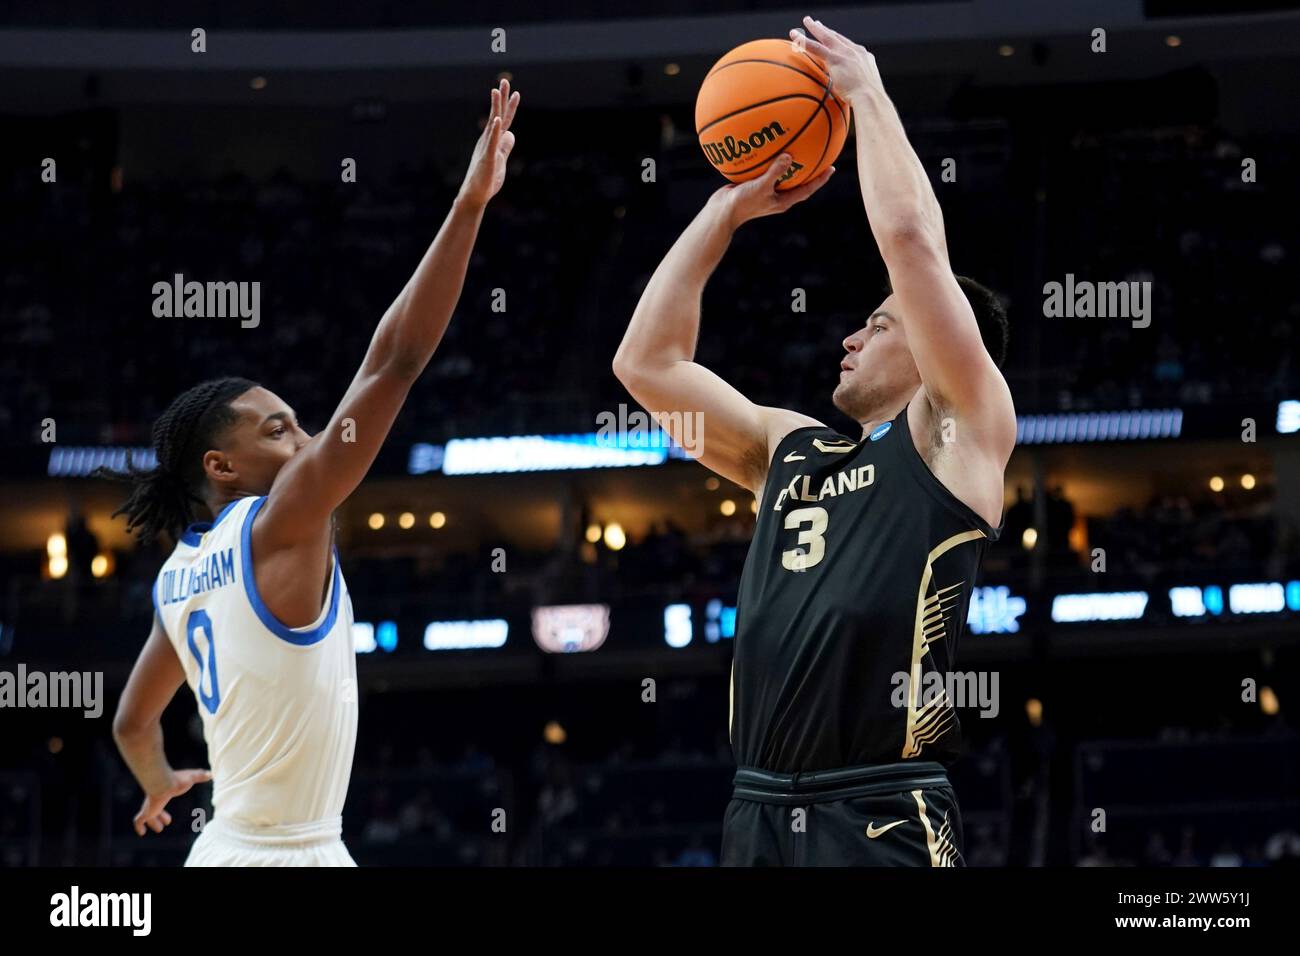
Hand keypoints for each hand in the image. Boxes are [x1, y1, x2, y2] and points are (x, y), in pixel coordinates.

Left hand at [132, 768, 211, 835]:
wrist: (164, 782)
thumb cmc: (178, 779)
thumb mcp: (192, 777)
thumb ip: (200, 776)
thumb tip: (211, 774)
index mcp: (164, 792)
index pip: (163, 799)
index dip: (167, 806)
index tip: (170, 813)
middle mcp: (155, 800)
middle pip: (155, 809)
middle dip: (160, 816)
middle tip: (166, 822)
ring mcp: (149, 807)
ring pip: (146, 816)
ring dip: (153, 823)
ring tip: (159, 829)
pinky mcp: (146, 812)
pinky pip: (138, 821)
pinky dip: (139, 827)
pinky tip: (142, 833)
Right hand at [458, 78, 519, 206]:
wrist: (475, 195)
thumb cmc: (486, 178)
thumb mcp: (500, 159)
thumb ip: (505, 146)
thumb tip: (511, 133)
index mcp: (492, 140)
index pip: (503, 120)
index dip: (509, 107)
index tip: (515, 92)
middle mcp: (488, 140)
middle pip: (497, 116)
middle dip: (501, 99)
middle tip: (505, 81)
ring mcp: (487, 147)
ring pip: (492, 124)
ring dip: (495, 107)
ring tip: (496, 91)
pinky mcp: (487, 158)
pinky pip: (492, 142)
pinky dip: (495, 131)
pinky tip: (498, 120)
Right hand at [713, 154, 834, 227]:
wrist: (721, 212)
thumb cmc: (742, 203)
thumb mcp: (761, 187)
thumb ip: (775, 172)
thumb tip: (789, 156)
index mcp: (783, 201)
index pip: (807, 190)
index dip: (820, 179)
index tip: (832, 168)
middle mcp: (776, 197)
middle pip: (798, 182)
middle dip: (808, 170)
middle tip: (819, 156)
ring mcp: (765, 192)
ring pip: (780, 176)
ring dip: (788, 163)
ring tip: (795, 147)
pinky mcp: (753, 186)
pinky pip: (765, 171)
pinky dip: (768, 160)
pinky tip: (767, 146)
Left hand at [791, 16, 883, 102]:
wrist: (870, 98)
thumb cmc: (868, 101)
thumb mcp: (864, 91)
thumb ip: (855, 88)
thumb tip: (848, 97)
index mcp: (864, 58)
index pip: (848, 46)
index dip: (838, 40)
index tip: (831, 36)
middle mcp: (855, 51)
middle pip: (837, 37)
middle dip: (825, 29)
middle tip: (816, 23)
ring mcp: (846, 53)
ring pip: (826, 37)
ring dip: (814, 28)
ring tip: (805, 22)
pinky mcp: (835, 58)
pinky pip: (816, 47)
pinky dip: (804, 41)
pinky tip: (795, 37)